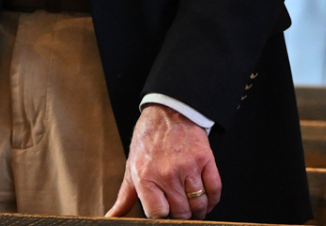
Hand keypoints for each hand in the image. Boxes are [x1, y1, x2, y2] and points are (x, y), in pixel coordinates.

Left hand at [105, 104, 220, 218]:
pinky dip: (213, 200)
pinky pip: (214, 188)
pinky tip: (207, 202)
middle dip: (182, 218)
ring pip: (198, 203)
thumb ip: (124, 196)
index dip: (163, 220)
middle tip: (181, 215)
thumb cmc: (149, 138)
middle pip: (181, 212)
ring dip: (198, 212)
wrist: (169, 111)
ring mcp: (188, 167)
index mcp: (146, 178)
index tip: (166, 217)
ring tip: (195, 212)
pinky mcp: (205, 159)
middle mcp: (167, 174)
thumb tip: (111, 217)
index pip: (158, 214)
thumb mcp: (132, 167)